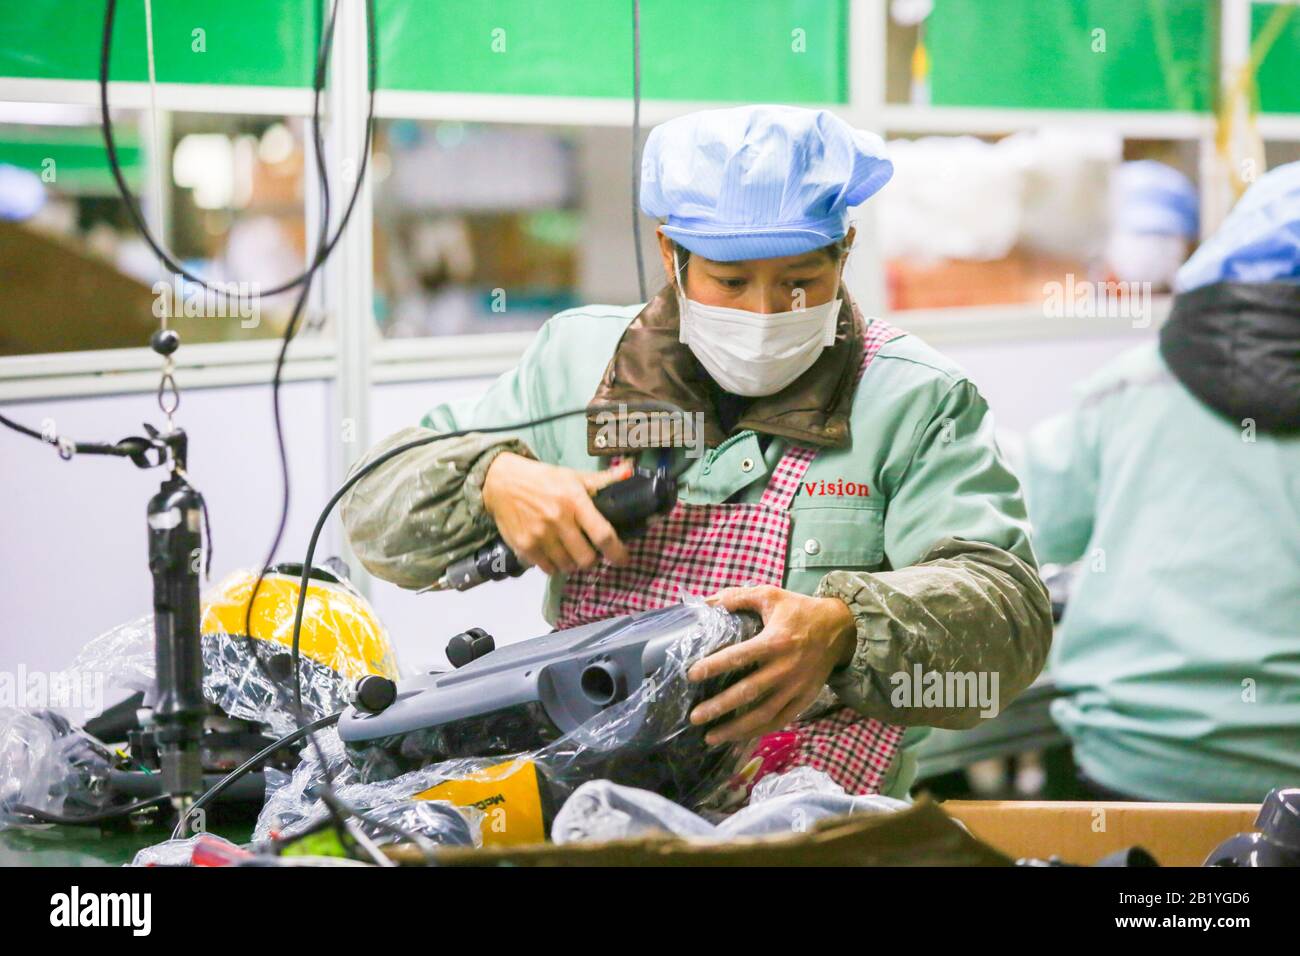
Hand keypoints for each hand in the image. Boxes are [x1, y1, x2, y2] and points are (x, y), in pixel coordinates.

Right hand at [481, 452, 632, 575]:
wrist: (501, 482)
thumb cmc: (542, 479)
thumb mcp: (573, 476)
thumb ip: (603, 480)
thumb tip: (629, 473)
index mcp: (574, 500)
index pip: (602, 534)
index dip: (617, 552)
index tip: (624, 559)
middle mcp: (558, 520)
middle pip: (586, 558)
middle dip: (592, 559)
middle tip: (590, 551)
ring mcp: (539, 535)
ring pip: (567, 566)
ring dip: (573, 563)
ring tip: (571, 552)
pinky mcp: (524, 546)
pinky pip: (547, 569)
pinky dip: (554, 565)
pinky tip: (554, 553)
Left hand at [687, 585, 856, 744]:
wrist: (840, 629)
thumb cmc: (799, 611)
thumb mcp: (771, 596)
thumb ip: (739, 597)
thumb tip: (707, 602)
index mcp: (776, 641)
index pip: (740, 657)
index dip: (714, 666)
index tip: (691, 675)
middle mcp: (785, 668)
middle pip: (748, 692)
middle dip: (719, 707)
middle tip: (695, 716)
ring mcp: (796, 687)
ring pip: (763, 714)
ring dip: (736, 729)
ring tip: (710, 737)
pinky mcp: (804, 700)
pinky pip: (779, 720)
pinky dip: (758, 731)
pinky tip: (738, 737)